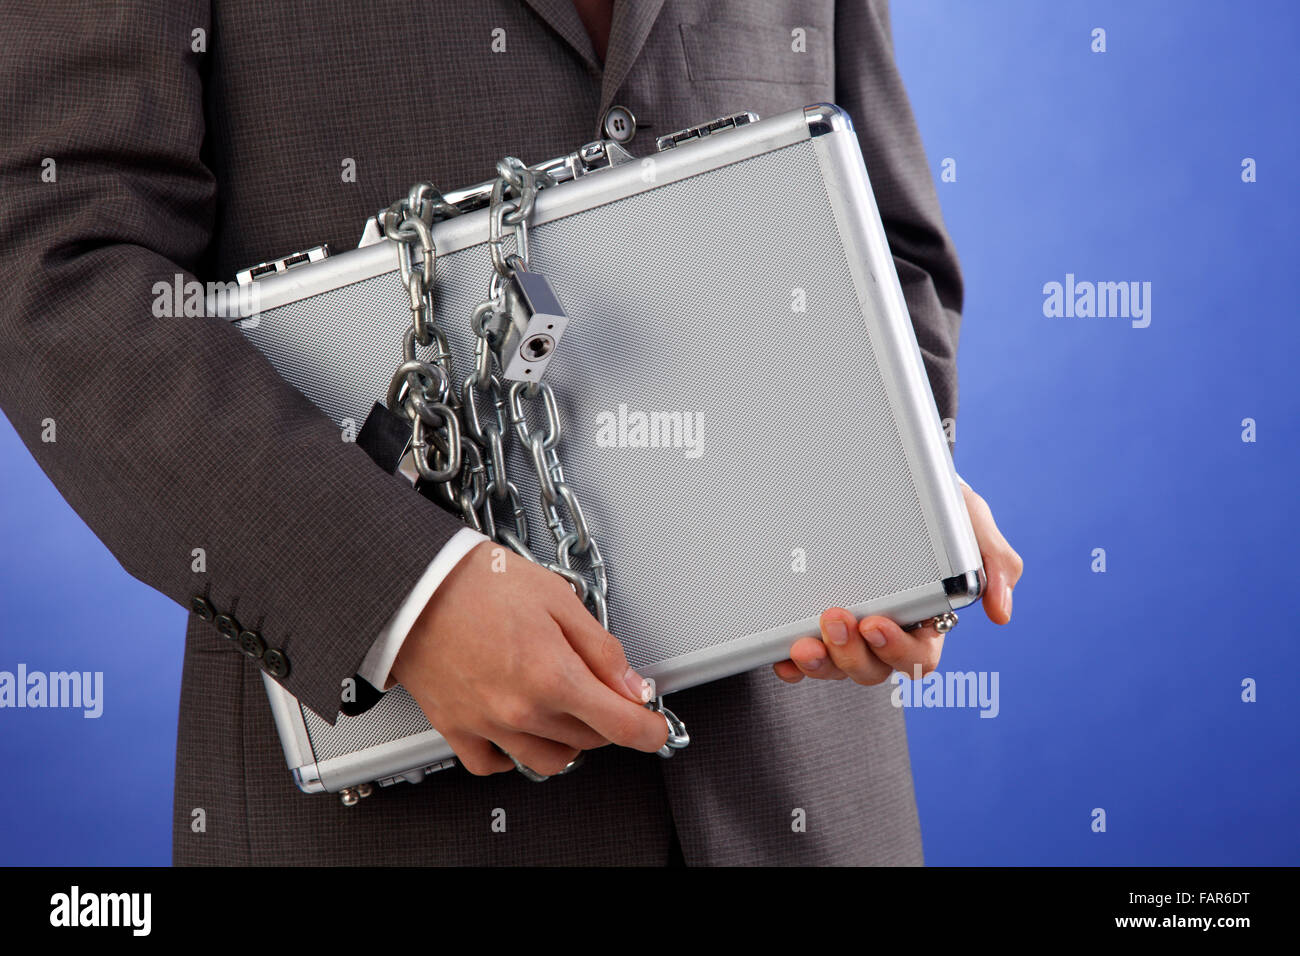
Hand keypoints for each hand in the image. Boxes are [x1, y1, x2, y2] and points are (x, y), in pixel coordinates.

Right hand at [392, 541, 669, 774]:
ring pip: (548, 761)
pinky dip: (514, 754)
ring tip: (563, 708)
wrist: (412, 585)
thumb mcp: (557, 597)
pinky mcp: (456, 728)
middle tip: (601, 691)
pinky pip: (495, 764)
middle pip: (588, 741)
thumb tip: (631, 684)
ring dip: (567, 742)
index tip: (654, 726)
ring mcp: (488, 725)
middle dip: (606, 720)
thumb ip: (600, 648)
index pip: (620, 725)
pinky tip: (520, 727)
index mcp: (553, 675)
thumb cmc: (477, 582)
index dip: (649, 730)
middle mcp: (522, 710)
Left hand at [773, 481, 1021, 684]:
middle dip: (852, 653)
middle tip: (836, 617)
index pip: (918, 657)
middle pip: (873, 669)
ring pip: (838, 667)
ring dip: (821, 663)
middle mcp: (889, 632)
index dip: (897, 651)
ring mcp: (852, 631)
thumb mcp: (971, 523)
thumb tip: (1002, 612)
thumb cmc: (939, 506)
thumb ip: (995, 562)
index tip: (877, 623)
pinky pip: (805, 658)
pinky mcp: (817, 621)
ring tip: (803, 643)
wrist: (891, 477)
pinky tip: (782, 657)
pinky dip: (792, 664)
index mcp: (928, 619)